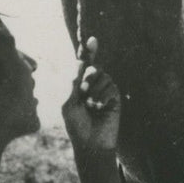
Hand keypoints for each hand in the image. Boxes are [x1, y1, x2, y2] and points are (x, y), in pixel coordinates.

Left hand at [62, 37, 121, 151]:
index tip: (92, 39)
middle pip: (92, 67)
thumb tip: (80, 62)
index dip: (89, 51)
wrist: (91, 143)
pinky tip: (100, 109)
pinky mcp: (115, 96)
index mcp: (79, 83)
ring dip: (94, 92)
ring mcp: (105, 89)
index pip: (84, 64)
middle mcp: (93, 83)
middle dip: (86, 79)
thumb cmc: (76, 125)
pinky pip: (111, 87)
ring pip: (102, 76)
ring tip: (91, 106)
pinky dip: (103, 97)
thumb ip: (72, 82)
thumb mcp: (68, 103)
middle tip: (82, 95)